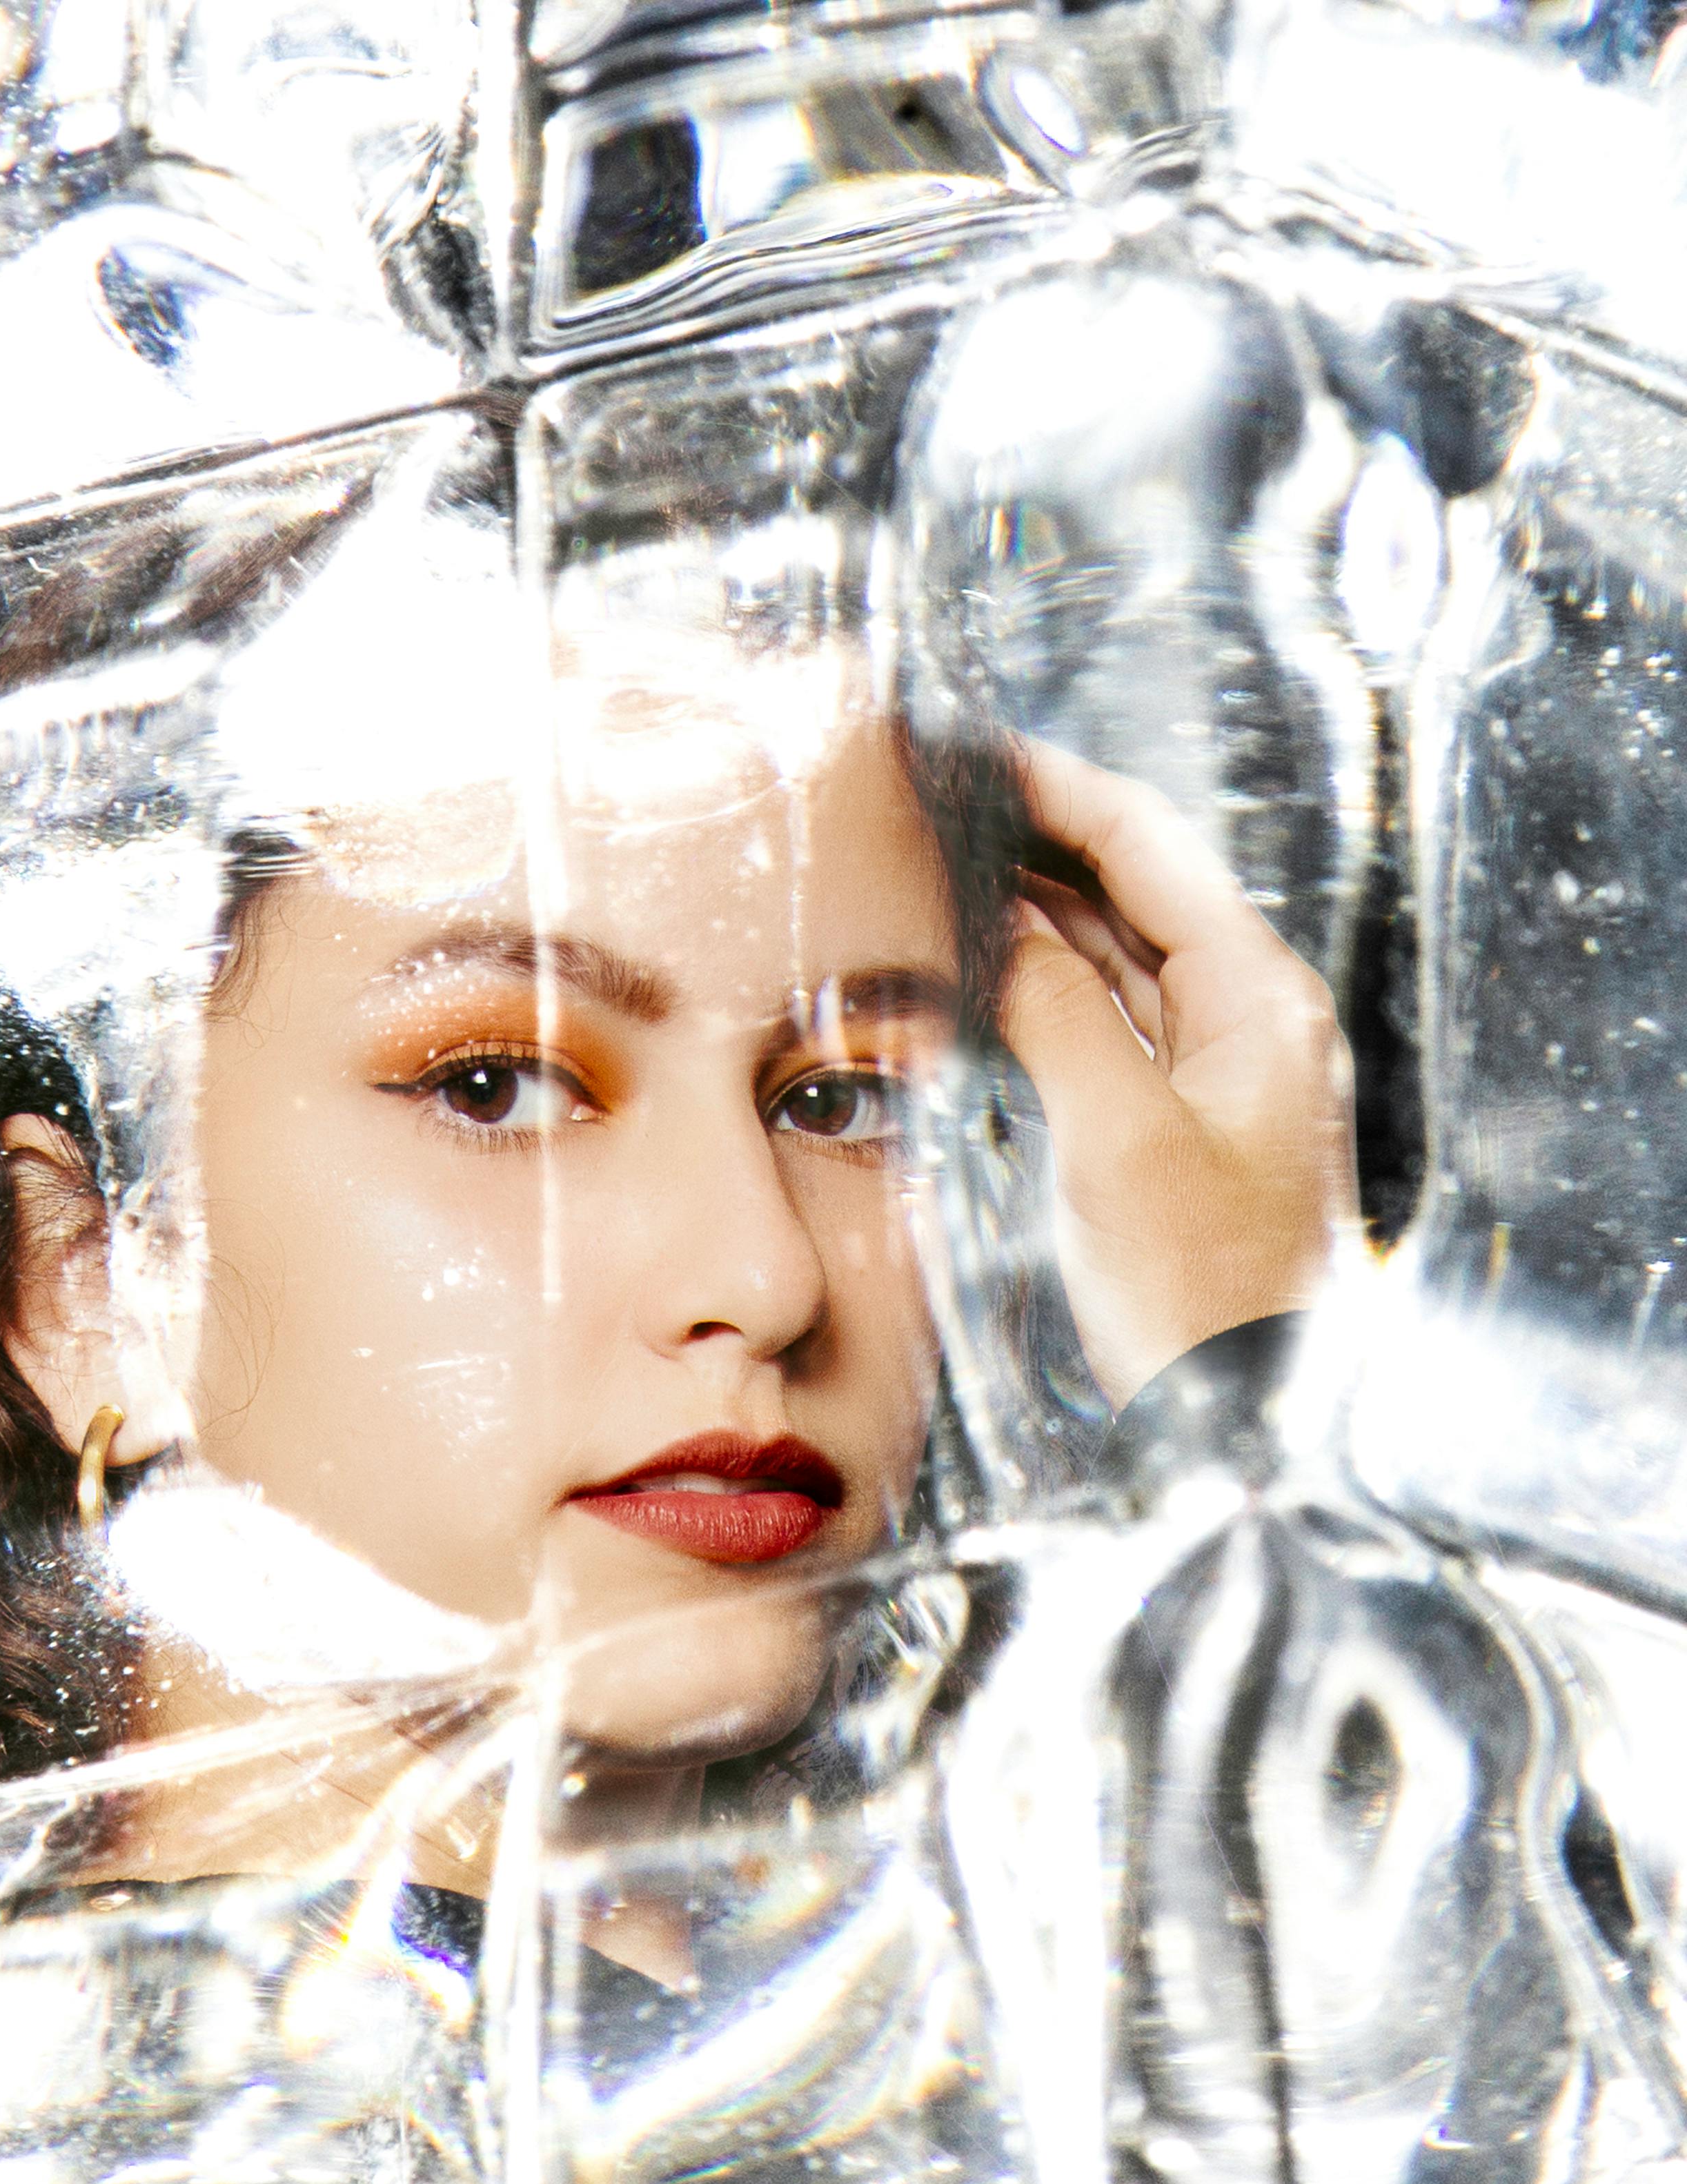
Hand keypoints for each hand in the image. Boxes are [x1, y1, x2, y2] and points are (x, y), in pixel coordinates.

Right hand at [998, 745, 1357, 1408]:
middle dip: (1033, 836)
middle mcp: (1248, 1019)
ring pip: (1113, 954)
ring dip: (1029, 909)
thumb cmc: (1205, 1303)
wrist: (1252, 1427)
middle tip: (933, 799)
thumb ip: (1054, 1013)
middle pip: (1131, 887)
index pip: (1146, 845)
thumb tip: (993, 921)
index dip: (1054, 787)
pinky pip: (1105, 1023)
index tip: (969, 750)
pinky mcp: (1182, 1127)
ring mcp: (1219, 1073)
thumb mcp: (1116, 1141)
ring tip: (936, 866)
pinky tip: (977, 977)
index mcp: (1257, 998)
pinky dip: (1040, 986)